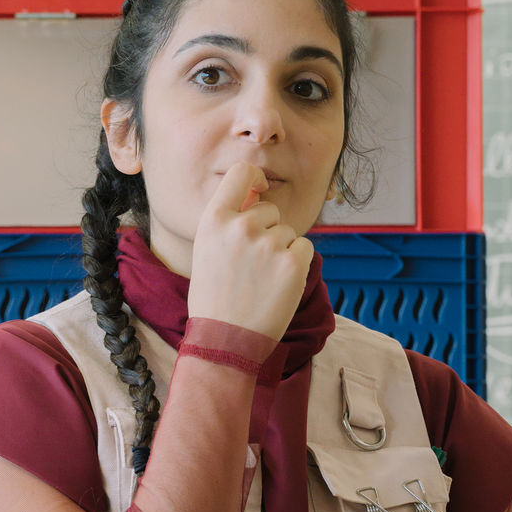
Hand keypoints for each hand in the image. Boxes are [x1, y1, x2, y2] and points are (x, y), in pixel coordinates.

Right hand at [188, 161, 313, 340]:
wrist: (226, 339)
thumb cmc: (215, 296)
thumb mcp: (206, 248)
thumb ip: (229, 220)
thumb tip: (258, 194)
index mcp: (214, 219)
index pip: (242, 172)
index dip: (255, 178)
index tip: (260, 189)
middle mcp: (241, 226)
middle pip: (270, 210)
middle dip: (267, 230)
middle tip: (251, 265)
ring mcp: (268, 244)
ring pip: (287, 232)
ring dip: (281, 250)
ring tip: (261, 279)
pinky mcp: (293, 263)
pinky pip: (304, 248)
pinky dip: (297, 263)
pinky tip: (278, 284)